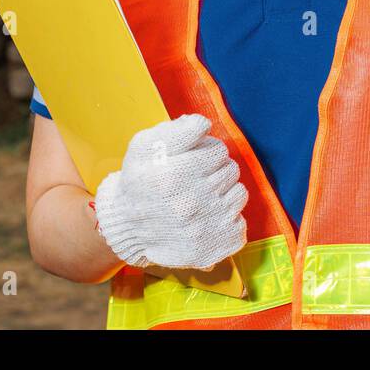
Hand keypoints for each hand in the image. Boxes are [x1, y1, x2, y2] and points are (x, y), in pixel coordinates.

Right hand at [94, 114, 247, 270]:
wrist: (129, 227)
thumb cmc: (140, 182)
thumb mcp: (144, 147)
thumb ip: (177, 130)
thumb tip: (203, 124)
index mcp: (174, 175)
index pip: (218, 150)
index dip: (206, 152)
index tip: (192, 161)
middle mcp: (191, 202)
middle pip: (231, 169)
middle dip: (215, 170)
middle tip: (194, 180)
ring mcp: (206, 226)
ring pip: (239, 193)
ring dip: (224, 192)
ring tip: (200, 198)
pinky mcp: (216, 245)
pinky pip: (240, 222)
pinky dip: (228, 218)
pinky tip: (207, 218)